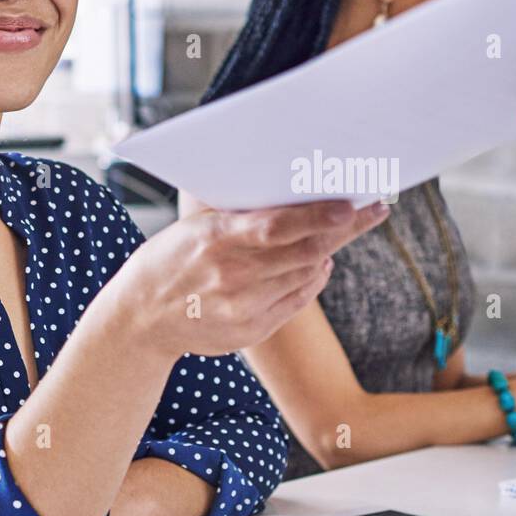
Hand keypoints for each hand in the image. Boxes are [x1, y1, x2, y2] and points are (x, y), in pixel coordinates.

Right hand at [115, 199, 388, 358]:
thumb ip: (238, 210)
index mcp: (214, 239)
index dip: (317, 217)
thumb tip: (288, 184)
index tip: (350, 205)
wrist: (140, 319)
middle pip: (305, 251)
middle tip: (374, 209)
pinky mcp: (250, 331)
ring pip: (306, 273)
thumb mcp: (194, 225)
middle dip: (346, 228)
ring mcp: (242, 308)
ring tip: (341, 230)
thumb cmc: (171, 258)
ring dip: (329, 250)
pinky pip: (298, 300)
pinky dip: (314, 277)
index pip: (277, 227)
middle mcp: (230, 276)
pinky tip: (317, 262)